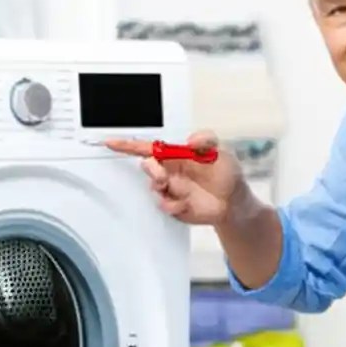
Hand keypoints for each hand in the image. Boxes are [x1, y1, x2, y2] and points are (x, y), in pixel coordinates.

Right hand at [105, 130, 245, 225]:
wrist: (234, 203)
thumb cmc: (225, 174)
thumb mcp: (220, 151)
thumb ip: (206, 139)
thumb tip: (191, 139)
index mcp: (175, 156)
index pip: (147, 148)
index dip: (128, 146)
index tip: (111, 143)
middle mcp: (169, 172)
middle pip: (148, 167)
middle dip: (152, 170)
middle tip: (164, 175)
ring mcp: (170, 190)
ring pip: (155, 188)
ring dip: (167, 188)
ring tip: (185, 191)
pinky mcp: (174, 207)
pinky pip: (165, 206)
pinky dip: (175, 205)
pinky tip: (188, 203)